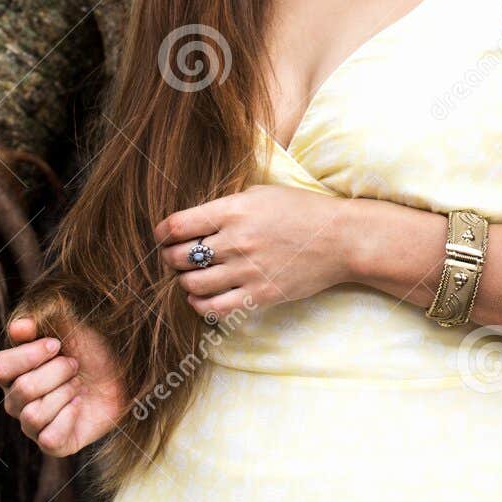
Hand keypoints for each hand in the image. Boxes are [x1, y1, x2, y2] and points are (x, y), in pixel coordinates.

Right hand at [0, 314, 129, 456]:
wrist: (123, 374)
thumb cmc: (91, 350)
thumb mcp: (70, 328)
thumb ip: (43, 323)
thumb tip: (18, 327)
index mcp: (14, 372)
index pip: (0, 367)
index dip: (28, 355)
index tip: (57, 345)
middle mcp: (17, 401)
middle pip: (23, 390)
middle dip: (58, 373)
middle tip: (75, 366)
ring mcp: (33, 425)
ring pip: (34, 415)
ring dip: (65, 394)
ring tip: (79, 385)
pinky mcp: (53, 443)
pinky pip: (49, 439)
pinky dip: (69, 417)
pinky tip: (80, 404)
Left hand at [154, 184, 355, 320]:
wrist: (339, 238)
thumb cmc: (301, 210)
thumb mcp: (261, 194)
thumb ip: (226, 206)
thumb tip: (193, 220)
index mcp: (234, 210)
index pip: (178, 225)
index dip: (162, 232)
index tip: (162, 236)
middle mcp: (236, 241)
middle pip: (179, 257)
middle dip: (170, 258)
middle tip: (175, 256)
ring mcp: (248, 271)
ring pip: (192, 285)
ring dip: (183, 281)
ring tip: (189, 276)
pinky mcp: (259, 295)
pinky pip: (215, 308)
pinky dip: (199, 304)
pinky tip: (200, 296)